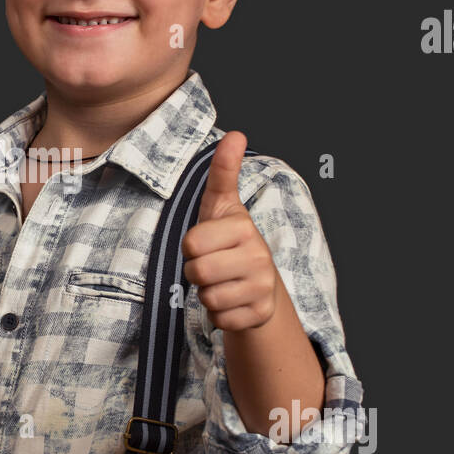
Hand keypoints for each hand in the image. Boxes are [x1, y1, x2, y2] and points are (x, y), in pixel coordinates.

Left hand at [181, 131, 277, 330]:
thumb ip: (224, 171)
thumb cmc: (229, 240)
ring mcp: (262, 287)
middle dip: (196, 271)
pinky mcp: (260, 314)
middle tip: (212, 265)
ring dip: (207, 293)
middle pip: (197, 272)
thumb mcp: (222, 205)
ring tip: (222, 282)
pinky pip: (220, 320)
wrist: (259, 284)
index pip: (192, 243)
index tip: (205, 242)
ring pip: (208, 298)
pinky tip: (232, 301)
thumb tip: (236, 134)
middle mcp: (259, 256)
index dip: (191, 246)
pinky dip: (219, 315)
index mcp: (244, 227)